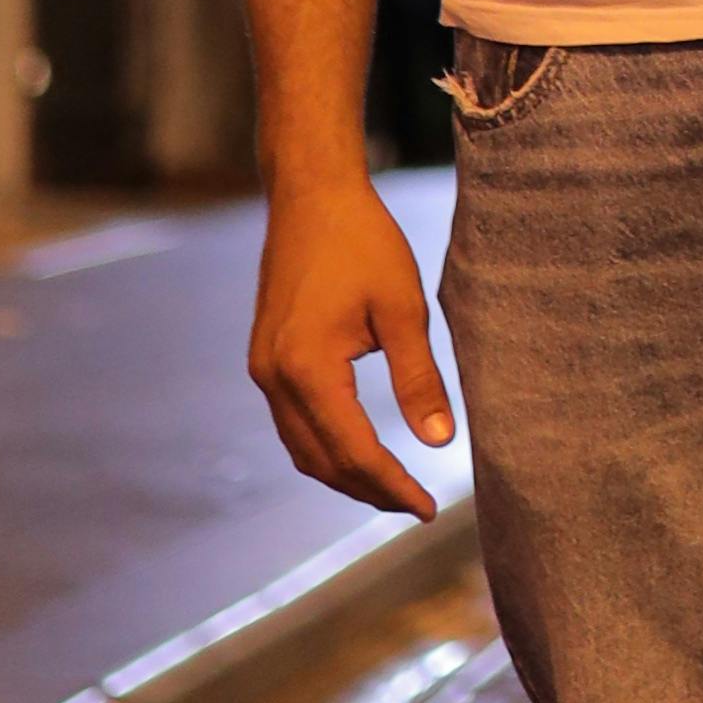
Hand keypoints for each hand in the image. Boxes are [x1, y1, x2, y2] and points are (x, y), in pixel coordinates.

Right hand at [248, 165, 460, 515]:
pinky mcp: (265, 359)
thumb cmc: (364, 241)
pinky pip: (293, 423)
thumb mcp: (403, 309)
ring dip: (345, 474)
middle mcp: (273, 378)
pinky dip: (326, 447)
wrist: (311, 194)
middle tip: (417, 505)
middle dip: (369, 490)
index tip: (429, 508)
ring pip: (301, 448)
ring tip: (394, 486)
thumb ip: (419, 379)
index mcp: (307, 369)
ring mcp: (262, 370)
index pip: (354, 451)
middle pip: (321, 462)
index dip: (393, 485)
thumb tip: (440, 443)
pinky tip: (360, 449)